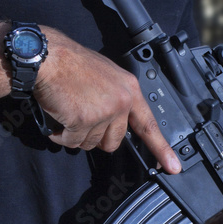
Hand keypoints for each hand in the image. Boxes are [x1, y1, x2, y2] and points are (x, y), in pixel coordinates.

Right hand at [33, 28, 180, 173]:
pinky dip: (60, 135)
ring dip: (75, 135)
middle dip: (96, 137)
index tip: (173, 166)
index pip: (148, 125)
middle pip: (114, 141)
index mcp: (129, 89)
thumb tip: (115, 121)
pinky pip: (71, 141)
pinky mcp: (83, 121)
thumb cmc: (72, 64)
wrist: (50, 57)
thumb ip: (116, 98)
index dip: (161, 148)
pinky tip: (57, 118)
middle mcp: (120, 102)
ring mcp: (103, 112)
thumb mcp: (106, 75)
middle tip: (82, 120)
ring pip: (90, 143)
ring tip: (67, 112)